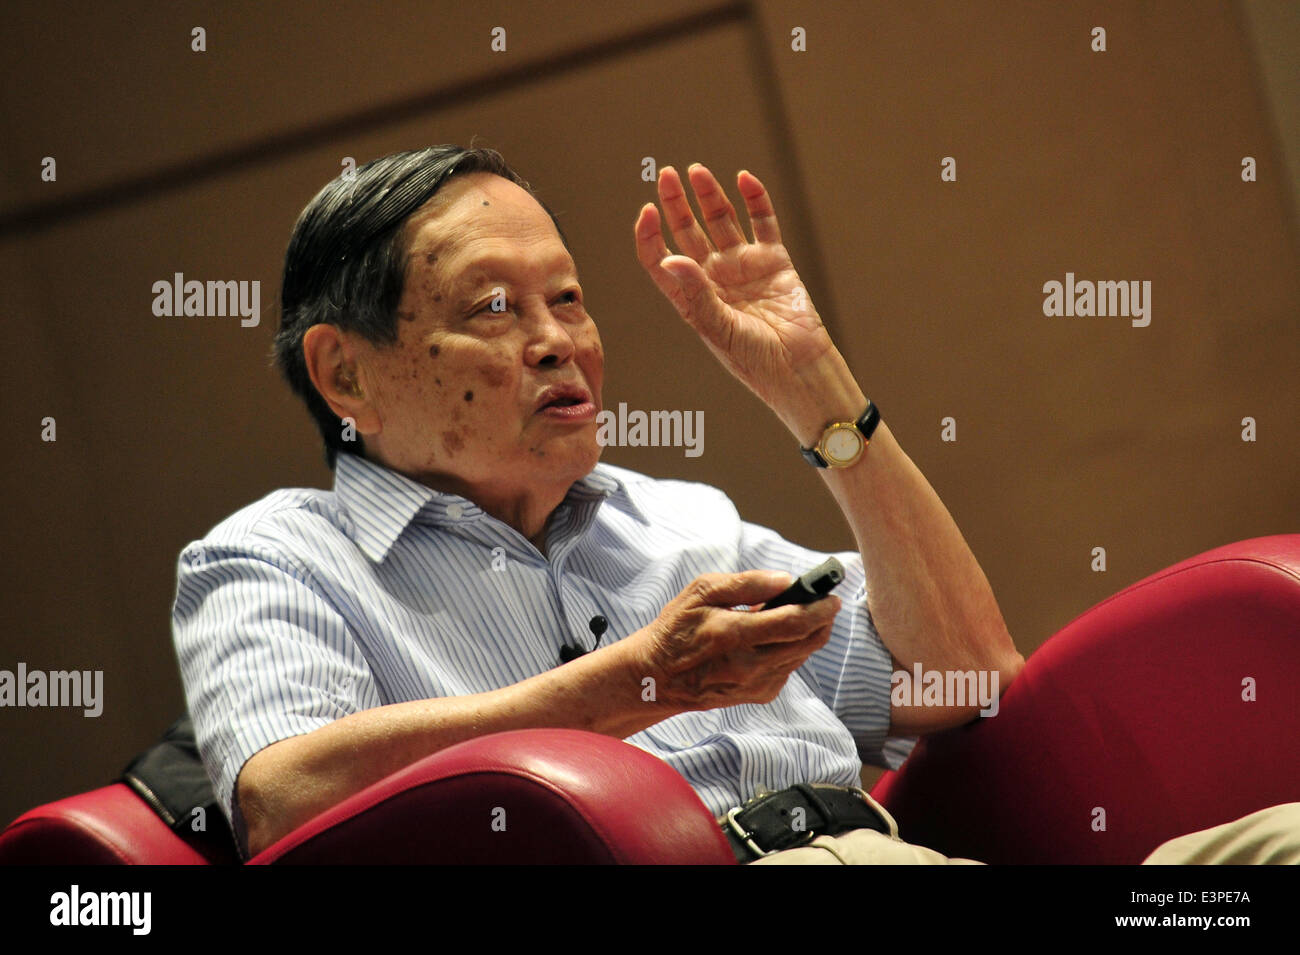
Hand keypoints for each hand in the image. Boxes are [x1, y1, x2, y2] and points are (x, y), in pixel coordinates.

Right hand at [632, 570, 839, 710]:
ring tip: (795, 616)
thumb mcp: (701, 592)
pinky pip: (787, 668)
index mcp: (733, 633)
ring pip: (800, 655)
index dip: (819, 608)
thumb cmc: (677, 628)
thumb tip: (785, 579)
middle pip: (807, 642)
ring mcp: (755, 684)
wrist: (656, 678)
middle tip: (825, 604)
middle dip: (822, 620)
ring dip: (807, 635)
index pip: (793, 622)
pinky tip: (772, 640)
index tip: (830, 596)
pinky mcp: (758, 695)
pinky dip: (789, 651)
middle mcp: (748, 665)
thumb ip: (745, 583)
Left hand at [635, 164, 837, 407]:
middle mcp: (713, 278)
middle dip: (676, 204)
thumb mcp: (719, 329)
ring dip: (709, 195)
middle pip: (687, 232)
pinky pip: (762, 222)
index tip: (647, 211)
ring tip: (697, 171)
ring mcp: (743, 266)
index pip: (660, 259)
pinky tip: (744, 179)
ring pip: (721, 220)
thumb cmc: (754, 360)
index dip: (649, 235)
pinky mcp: (774, 260)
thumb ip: (696, 293)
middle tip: (667, 175)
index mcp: (691, 298)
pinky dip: (755, 199)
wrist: (799, 368)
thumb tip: (669, 258)